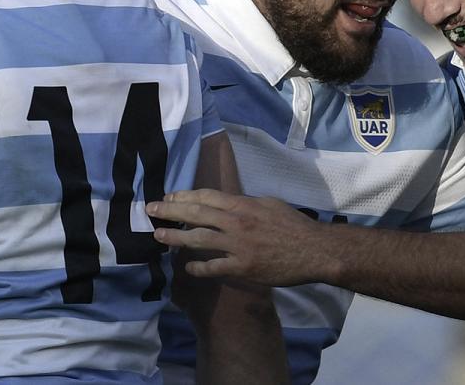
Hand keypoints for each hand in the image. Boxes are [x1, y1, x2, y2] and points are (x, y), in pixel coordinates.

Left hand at [147, 189, 333, 286]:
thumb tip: (227, 203)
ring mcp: (238, 246)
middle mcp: (236, 222)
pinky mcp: (242, 267)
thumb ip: (246, 203)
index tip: (169, 197)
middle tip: (151, 210)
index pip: (206, 196)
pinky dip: (198, 267)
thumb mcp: (270, 204)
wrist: (313, 251)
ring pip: (199, 239)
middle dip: (170, 211)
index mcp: (243, 204)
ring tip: (159, 236)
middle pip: (196, 213)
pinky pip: (214, 267)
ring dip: (175, 237)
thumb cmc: (294, 226)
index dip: (184, 196)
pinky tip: (186, 267)